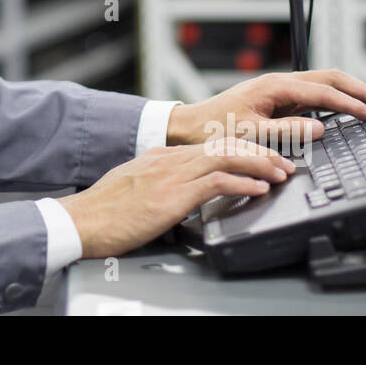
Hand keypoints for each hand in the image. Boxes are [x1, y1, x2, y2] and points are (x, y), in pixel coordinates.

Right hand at [59, 137, 294, 258]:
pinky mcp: (172, 196)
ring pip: (226, 158)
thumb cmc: (104, 210)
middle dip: (260, 152)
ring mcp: (171, 175)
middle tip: (283, 162)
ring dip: (259, 164)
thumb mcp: (136, 187)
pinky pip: (216, 183)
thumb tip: (179, 192)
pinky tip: (258, 189)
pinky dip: (242, 183)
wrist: (83, 219)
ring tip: (280, 172)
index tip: (262, 158)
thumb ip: (160, 183)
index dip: (243, 150)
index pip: (211, 145)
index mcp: (162, 157)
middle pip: (225, 146)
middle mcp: (170, 160)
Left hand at [166, 69, 365, 150]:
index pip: (324, 91)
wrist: (190, 127)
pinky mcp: (277, 99)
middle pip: (330, 78)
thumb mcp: (250, 134)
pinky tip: (346, 110)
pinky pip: (313, 96)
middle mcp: (279, 83)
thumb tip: (321, 129)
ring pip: (323, 84)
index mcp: (275, 86)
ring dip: (350, 93)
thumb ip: (286, 132)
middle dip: (360, 90)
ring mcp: (279, 90)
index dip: (352, 103)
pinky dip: (335, 100)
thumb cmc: (213, 130)